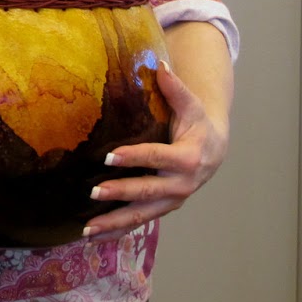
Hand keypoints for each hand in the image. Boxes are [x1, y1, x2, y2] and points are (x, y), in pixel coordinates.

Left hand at [82, 58, 229, 241]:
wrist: (213, 150)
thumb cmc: (196, 124)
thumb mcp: (190, 106)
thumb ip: (175, 89)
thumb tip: (159, 64)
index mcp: (188, 158)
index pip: (157, 158)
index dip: (134, 158)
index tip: (109, 156)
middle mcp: (181, 185)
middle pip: (147, 192)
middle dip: (121, 193)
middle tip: (94, 191)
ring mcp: (171, 201)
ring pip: (141, 215)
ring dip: (114, 222)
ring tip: (88, 228)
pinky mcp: (161, 209)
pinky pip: (138, 223)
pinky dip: (116, 231)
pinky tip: (92, 236)